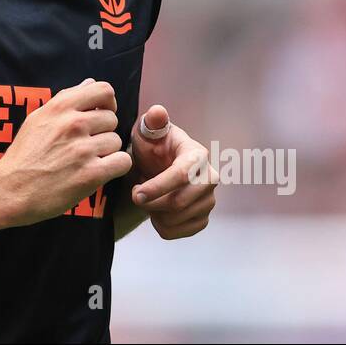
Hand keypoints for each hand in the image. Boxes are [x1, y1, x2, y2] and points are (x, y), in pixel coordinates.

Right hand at [0, 77, 132, 225]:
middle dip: (103, 131)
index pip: (103, 90)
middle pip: (112, 119)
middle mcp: (73, 124)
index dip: (107, 102)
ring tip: (87, 161)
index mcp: (60, 107)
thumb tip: (88, 83)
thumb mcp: (37, 119)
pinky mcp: (91, 174)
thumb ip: (64, 100)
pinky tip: (99, 171)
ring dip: (106, 152)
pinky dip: (115, 167)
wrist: (11, 190)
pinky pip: (122, 162)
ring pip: (116, 141)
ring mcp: (83, 149)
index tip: (100, 114)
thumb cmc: (23, 156)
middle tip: (87, 144)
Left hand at [127, 105, 217, 239]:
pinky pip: (179, 232)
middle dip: (152, 203)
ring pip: (178, 219)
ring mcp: (208, 200)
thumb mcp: (149, 131)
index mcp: (197, 155)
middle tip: (136, 196)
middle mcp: (210, 178)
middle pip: (180, 202)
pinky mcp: (202, 218)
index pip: (181, 176)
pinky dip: (162, 226)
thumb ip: (152, 121)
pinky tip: (157, 212)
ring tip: (147, 199)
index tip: (135, 193)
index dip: (157, 187)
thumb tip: (157, 112)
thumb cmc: (154, 146)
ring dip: (154, 214)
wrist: (159, 166)